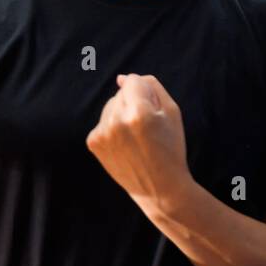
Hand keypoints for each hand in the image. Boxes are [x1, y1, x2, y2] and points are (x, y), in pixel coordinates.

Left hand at [86, 73, 189, 208]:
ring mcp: (102, 133)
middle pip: (120, 94)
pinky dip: (112, 129)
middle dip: (133, 104)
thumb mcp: (172, 113)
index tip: (152, 109)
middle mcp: (117, 121)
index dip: (145, 92)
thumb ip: (150, 86)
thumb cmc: (170, 148)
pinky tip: (125, 145)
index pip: (133, 81)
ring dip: (121, 115)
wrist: (159, 187)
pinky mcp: (93, 142)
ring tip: (136, 138)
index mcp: (140, 112)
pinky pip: (103, 122)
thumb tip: (122, 78)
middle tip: (147, 129)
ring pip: (110, 107)